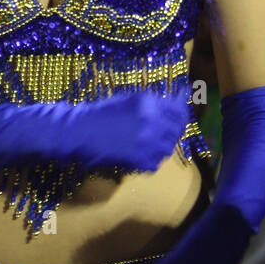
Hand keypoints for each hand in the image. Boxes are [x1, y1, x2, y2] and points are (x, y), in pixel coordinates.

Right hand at [57, 82, 190, 173]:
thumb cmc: (102, 112)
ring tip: (153, 142)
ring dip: (163, 145)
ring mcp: (147, 143)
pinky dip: (152, 160)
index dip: (183, 109)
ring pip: (168, 148)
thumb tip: (176, 100)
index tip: (182, 108)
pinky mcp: (139, 161)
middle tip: (169, 128)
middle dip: (175, 128)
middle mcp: (152, 122)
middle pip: (177, 129)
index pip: (178, 108)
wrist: (81, 131)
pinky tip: (142, 154)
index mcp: (149, 104)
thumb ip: (154, 102)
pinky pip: (155, 163)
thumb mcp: (130, 99)